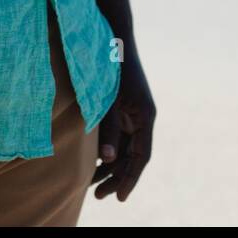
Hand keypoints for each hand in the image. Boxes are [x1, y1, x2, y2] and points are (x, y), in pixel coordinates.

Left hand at [92, 56, 154, 200]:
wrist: (113, 40)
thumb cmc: (110, 68)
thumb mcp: (108, 101)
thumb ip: (109, 131)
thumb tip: (109, 160)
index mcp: (145, 116)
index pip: (141, 156)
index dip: (131, 178)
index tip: (120, 197)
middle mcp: (143, 118)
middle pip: (133, 157)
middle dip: (117, 178)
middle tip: (100, 197)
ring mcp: (134, 114)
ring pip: (125, 150)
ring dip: (111, 167)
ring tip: (92, 186)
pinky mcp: (124, 111)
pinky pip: (119, 138)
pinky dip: (108, 152)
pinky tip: (94, 165)